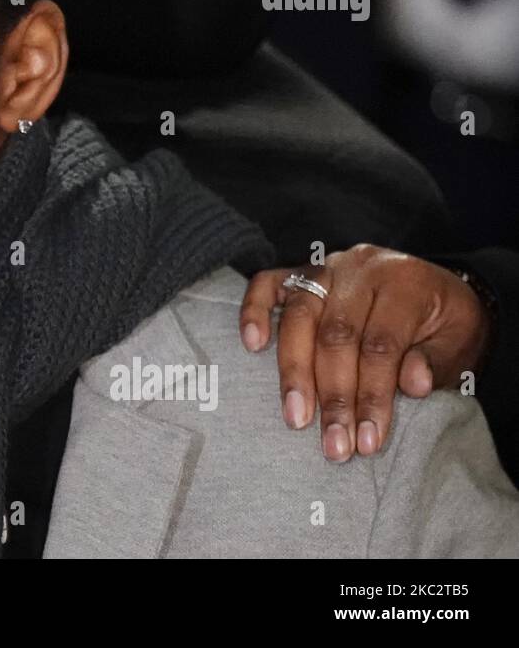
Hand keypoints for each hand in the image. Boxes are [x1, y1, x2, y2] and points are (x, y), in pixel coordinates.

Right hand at [239, 244, 492, 461]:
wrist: (435, 290)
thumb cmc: (444, 324)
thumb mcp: (459, 343)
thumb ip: (436, 361)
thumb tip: (413, 384)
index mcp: (405, 283)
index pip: (380, 344)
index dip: (373, 395)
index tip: (368, 442)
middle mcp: (361, 268)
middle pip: (336, 335)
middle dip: (333, 395)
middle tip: (333, 444)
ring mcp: (327, 267)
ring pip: (300, 316)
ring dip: (295, 372)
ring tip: (296, 418)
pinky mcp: (300, 272)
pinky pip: (268, 283)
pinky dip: (254, 311)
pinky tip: (253, 345)